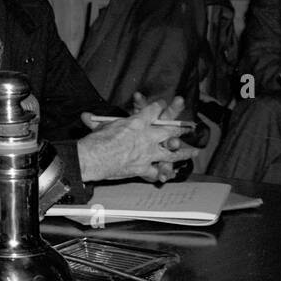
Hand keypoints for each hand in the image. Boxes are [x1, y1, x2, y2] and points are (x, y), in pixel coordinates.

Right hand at [77, 98, 196, 182]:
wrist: (93, 158)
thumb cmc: (96, 141)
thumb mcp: (100, 126)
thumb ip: (98, 121)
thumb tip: (86, 116)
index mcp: (138, 122)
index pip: (154, 110)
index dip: (159, 106)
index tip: (162, 104)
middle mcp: (147, 136)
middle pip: (170, 130)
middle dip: (181, 129)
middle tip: (190, 128)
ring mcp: (147, 153)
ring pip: (171, 153)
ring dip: (184, 153)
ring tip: (194, 152)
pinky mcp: (143, 168)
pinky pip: (155, 172)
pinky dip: (160, 174)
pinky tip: (166, 175)